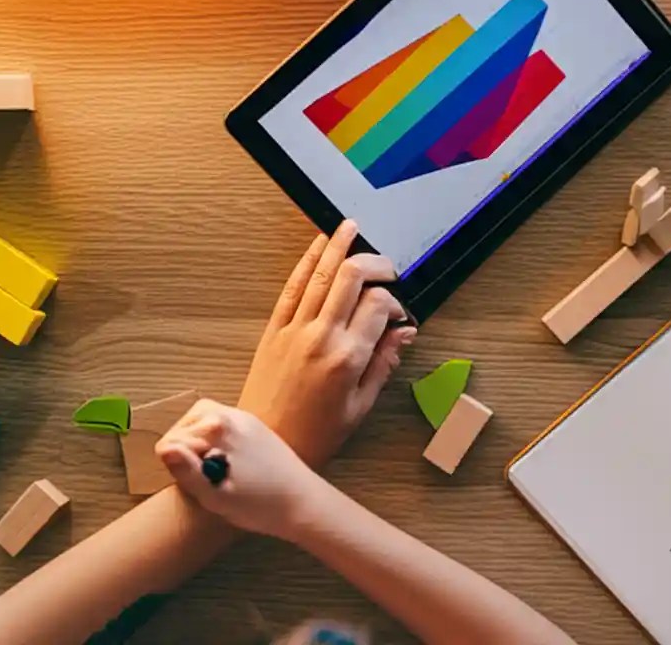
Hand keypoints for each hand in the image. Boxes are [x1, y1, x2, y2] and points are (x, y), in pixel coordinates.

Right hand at [156, 399, 330, 539]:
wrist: (304, 503)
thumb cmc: (260, 505)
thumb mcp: (215, 497)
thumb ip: (186, 471)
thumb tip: (165, 449)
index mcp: (217, 428)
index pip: (170, 443)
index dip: (175, 466)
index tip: (192, 483)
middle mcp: (230, 414)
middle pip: (183, 427)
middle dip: (184, 450)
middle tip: (199, 478)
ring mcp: (244, 418)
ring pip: (200, 423)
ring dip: (198, 444)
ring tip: (209, 471)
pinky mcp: (255, 426)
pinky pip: (220, 425)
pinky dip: (215, 440)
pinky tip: (225, 464)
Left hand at [238, 220, 416, 467]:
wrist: (266, 443)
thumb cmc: (315, 434)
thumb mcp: (360, 406)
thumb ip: (383, 364)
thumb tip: (404, 333)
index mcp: (347, 358)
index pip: (378, 306)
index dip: (394, 302)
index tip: (397, 313)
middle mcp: (320, 337)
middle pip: (351, 278)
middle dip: (374, 264)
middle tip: (387, 267)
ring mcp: (294, 329)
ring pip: (320, 274)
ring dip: (337, 246)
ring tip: (351, 227)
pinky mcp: (274, 329)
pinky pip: (293, 287)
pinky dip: (307, 262)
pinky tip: (318, 246)